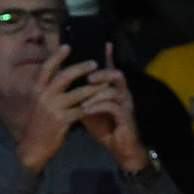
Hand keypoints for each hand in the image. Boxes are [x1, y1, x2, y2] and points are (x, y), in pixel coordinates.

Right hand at [8, 42, 100, 168]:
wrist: (34, 146)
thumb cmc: (40, 123)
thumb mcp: (39, 103)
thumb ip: (49, 90)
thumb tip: (63, 75)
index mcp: (37, 90)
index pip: (46, 69)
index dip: (56, 56)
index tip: (67, 46)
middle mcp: (43, 96)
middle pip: (63, 77)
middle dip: (80, 68)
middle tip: (94, 63)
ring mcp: (52, 108)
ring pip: (76, 94)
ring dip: (92, 87)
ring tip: (104, 82)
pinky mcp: (61, 121)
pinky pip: (80, 110)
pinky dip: (91, 106)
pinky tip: (101, 103)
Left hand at [80, 50, 148, 171]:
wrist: (120, 149)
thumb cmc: (106, 129)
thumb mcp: (90, 110)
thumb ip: (83, 97)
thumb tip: (67, 87)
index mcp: (115, 90)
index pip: (112, 70)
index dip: (109, 57)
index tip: (105, 44)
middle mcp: (123, 94)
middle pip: (116, 75)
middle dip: (101, 74)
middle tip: (88, 77)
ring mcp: (126, 105)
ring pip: (113, 91)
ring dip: (95, 94)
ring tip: (81, 100)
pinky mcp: (126, 118)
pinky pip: (112, 107)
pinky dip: (97, 107)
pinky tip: (86, 111)